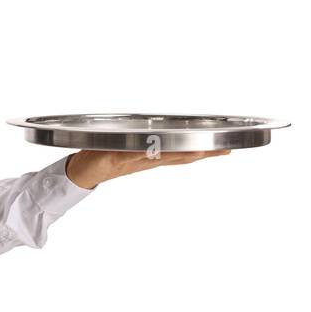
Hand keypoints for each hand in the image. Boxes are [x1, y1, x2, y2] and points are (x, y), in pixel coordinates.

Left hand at [65, 148, 231, 189]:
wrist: (82, 171)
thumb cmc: (105, 158)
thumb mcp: (132, 151)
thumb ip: (149, 146)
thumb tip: (165, 140)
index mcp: (152, 158)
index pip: (183, 155)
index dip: (206, 152)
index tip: (228, 149)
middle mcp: (146, 160)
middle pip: (178, 157)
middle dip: (201, 153)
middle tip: (224, 150)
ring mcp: (131, 160)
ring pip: (159, 156)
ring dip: (178, 153)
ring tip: (199, 150)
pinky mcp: (113, 157)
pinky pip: (129, 153)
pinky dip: (142, 151)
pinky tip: (153, 148)